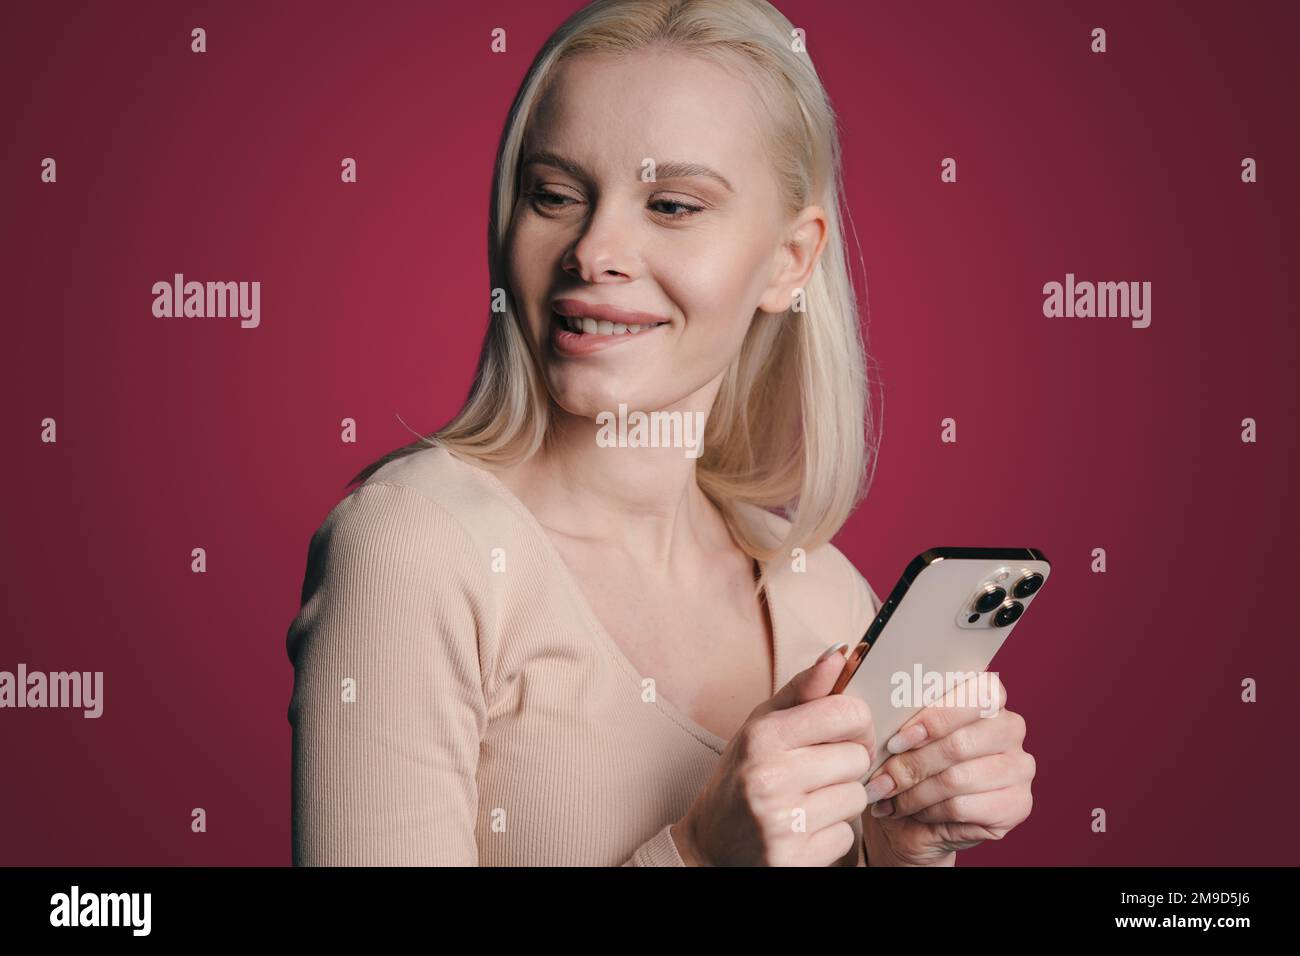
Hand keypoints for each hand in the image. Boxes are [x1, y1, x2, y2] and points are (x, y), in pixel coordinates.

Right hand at [672, 643, 874, 865]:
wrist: (710, 844)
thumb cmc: (742, 775)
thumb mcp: (761, 724)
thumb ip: (803, 689)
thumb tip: (840, 653)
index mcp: (764, 735)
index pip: (847, 713)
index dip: (856, 722)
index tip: (845, 732)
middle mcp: (770, 777)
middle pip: (857, 758)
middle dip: (845, 764)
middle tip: (819, 771)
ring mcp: (782, 822)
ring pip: (856, 798)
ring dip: (841, 799)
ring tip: (810, 799)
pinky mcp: (793, 858)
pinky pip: (846, 835)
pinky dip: (831, 832)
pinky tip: (805, 827)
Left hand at [860, 671, 1034, 865]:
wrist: (904, 816)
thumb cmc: (890, 759)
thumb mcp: (864, 722)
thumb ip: (847, 686)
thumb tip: (835, 654)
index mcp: (983, 692)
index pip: (976, 690)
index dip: (935, 717)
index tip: (896, 739)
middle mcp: (1008, 725)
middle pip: (962, 742)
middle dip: (912, 764)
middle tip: (880, 778)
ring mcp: (1019, 766)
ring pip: (959, 777)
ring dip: (914, 791)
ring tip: (888, 796)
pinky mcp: (1018, 804)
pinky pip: (967, 806)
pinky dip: (929, 811)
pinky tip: (912, 811)